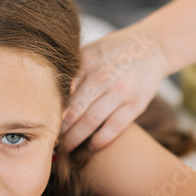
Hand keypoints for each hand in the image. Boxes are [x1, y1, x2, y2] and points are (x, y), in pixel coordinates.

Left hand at [60, 24, 168, 153]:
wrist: (152, 47)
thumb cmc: (116, 49)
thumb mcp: (92, 49)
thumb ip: (73, 67)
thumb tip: (49, 86)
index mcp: (87, 62)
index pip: (62, 92)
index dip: (49, 109)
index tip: (42, 121)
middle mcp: (101, 77)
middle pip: (73, 110)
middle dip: (60, 129)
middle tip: (51, 140)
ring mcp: (119, 91)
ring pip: (91, 122)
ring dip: (76, 138)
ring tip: (67, 148)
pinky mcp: (135, 104)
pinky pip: (114, 127)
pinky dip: (100, 140)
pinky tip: (91, 146)